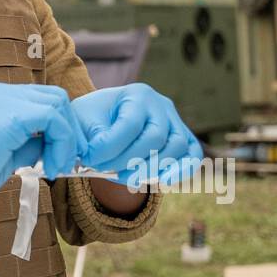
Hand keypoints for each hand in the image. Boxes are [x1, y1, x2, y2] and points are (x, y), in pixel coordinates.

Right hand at [0, 82, 85, 231]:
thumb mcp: (6, 153)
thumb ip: (30, 141)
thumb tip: (56, 145)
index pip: (44, 100)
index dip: (62, 129)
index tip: (62, 158)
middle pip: (55, 97)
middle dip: (70, 131)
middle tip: (65, 163)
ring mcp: (1, 99)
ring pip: (57, 104)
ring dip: (67, 139)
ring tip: (56, 168)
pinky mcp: (6, 116)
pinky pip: (51, 118)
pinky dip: (61, 142)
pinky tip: (51, 167)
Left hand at [71, 83, 203, 189]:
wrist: (105, 121)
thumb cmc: (93, 120)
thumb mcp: (84, 122)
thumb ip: (93, 138)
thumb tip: (98, 156)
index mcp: (136, 94)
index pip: (130, 124)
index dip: (111, 147)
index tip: (90, 159)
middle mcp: (161, 104)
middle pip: (155, 137)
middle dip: (128, 160)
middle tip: (104, 170)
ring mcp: (175, 121)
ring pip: (176, 148)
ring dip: (149, 170)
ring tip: (124, 178)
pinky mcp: (184, 139)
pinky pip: (192, 155)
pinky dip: (182, 170)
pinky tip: (163, 181)